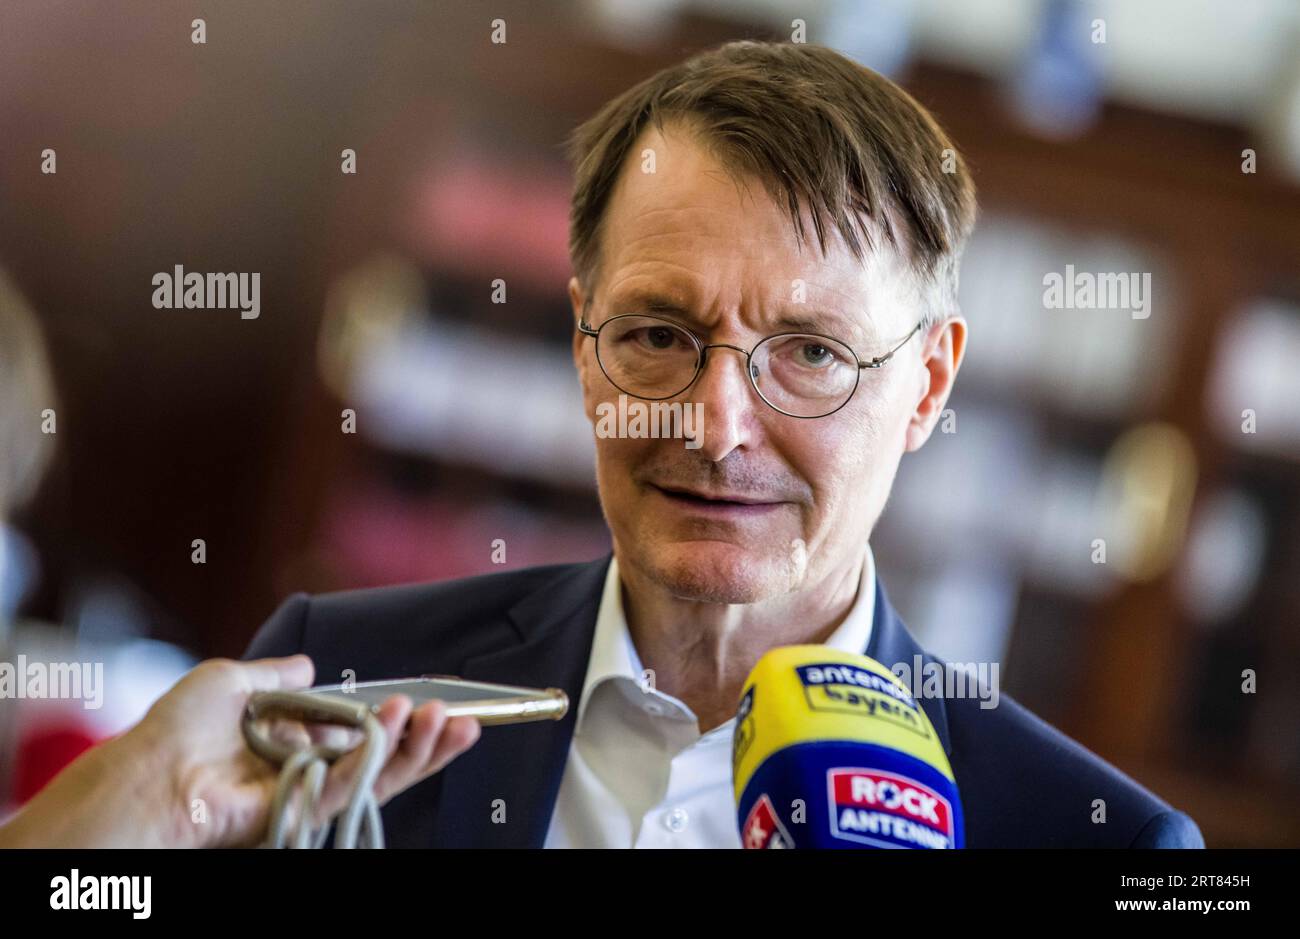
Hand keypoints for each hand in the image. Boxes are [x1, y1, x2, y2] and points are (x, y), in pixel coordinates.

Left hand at [0, 655, 480, 847]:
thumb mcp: (231, 679)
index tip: (432, 703)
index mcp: (296, 741)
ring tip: (448, 721)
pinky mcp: (305, 812)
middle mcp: (309, 768)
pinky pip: (353, 783)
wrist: (152, 771)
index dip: (400, 719)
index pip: (363, 731)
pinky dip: (379, 756)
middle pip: (384, 759)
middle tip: (462, 717)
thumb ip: (278, 673)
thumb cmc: (176, 730)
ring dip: (418, 749)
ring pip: (381, 776)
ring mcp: (309, 793)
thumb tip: (308, 663)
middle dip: (426, 740)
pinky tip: (398, 724)